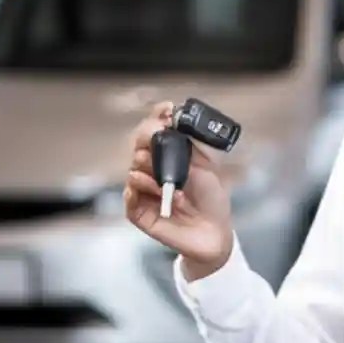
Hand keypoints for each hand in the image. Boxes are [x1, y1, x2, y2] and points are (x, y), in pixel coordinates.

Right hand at [123, 101, 232, 278]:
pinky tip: (153, 192)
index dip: (156, 117)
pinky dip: (138, 190)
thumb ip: (188, 142)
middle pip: (137, 143)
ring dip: (151, 172)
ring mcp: (144, 188)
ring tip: (173, 186)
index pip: (152, 128)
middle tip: (161, 143)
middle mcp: (153, 167)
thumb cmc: (211, 198)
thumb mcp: (206, 164)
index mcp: (169, 153)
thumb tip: (172, 119)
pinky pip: (129, 196)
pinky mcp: (139, 211)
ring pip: (133, 168)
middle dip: (149, 139)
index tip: (166, 111)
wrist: (214, 232)